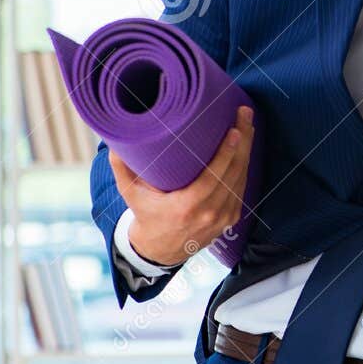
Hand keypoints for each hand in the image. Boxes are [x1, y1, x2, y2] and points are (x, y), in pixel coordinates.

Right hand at [111, 105, 253, 266]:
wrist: (161, 250)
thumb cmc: (146, 215)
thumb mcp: (130, 194)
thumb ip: (121, 167)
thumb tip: (114, 139)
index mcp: (187, 207)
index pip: (214, 177)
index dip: (227, 153)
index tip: (235, 131)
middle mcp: (209, 213)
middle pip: (234, 172)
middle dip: (244, 142)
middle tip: (245, 114)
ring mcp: (223, 217)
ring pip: (241, 179)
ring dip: (247, 151)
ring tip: (247, 124)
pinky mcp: (231, 218)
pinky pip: (242, 188)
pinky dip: (244, 166)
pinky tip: (245, 148)